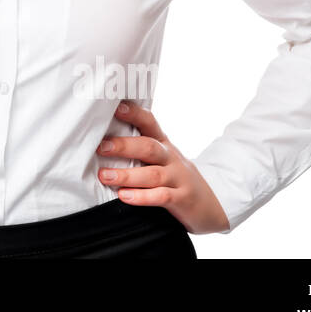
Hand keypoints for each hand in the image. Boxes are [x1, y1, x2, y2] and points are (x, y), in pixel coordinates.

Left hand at [96, 100, 230, 234]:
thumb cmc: (174, 177)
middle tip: (101, 147)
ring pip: (153, 174)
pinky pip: (162, 196)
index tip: (116, 107)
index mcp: (163, 143)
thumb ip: (139, 147)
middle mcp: (171, 158)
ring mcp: (178, 178)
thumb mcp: (161, 158)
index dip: (134, 114)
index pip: (149, 123)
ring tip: (105, 176)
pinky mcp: (182, 199)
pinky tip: (124, 196)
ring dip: (127, 175)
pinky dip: (142, 197)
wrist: (210, 204)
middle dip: (124, 146)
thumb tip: (101, 138)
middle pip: (149, 147)